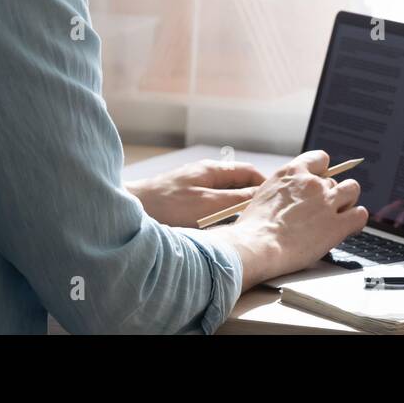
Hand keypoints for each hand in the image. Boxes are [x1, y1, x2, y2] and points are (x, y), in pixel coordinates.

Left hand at [125, 159, 265, 227]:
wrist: (128, 213)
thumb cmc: (166, 206)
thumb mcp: (208, 205)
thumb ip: (236, 199)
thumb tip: (262, 195)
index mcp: (212, 170)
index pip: (249, 173)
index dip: (265, 186)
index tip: (276, 204)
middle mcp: (203, 176)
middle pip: (237, 185)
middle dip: (250, 201)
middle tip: (261, 220)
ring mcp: (192, 189)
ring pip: (223, 199)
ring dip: (233, 212)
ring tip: (240, 228)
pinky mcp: (182, 203)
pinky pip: (209, 209)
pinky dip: (217, 219)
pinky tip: (216, 232)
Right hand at [227, 150, 366, 286]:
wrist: (258, 246)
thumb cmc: (254, 228)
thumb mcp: (264, 194)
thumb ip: (284, 189)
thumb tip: (290, 196)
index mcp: (292, 172)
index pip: (320, 159)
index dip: (322, 172)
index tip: (319, 182)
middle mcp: (312, 183)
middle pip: (334, 180)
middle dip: (330, 193)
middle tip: (323, 209)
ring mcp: (327, 202)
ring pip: (352, 189)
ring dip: (348, 201)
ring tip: (340, 214)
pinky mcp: (337, 225)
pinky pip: (360, 214)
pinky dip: (357, 220)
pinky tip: (350, 227)